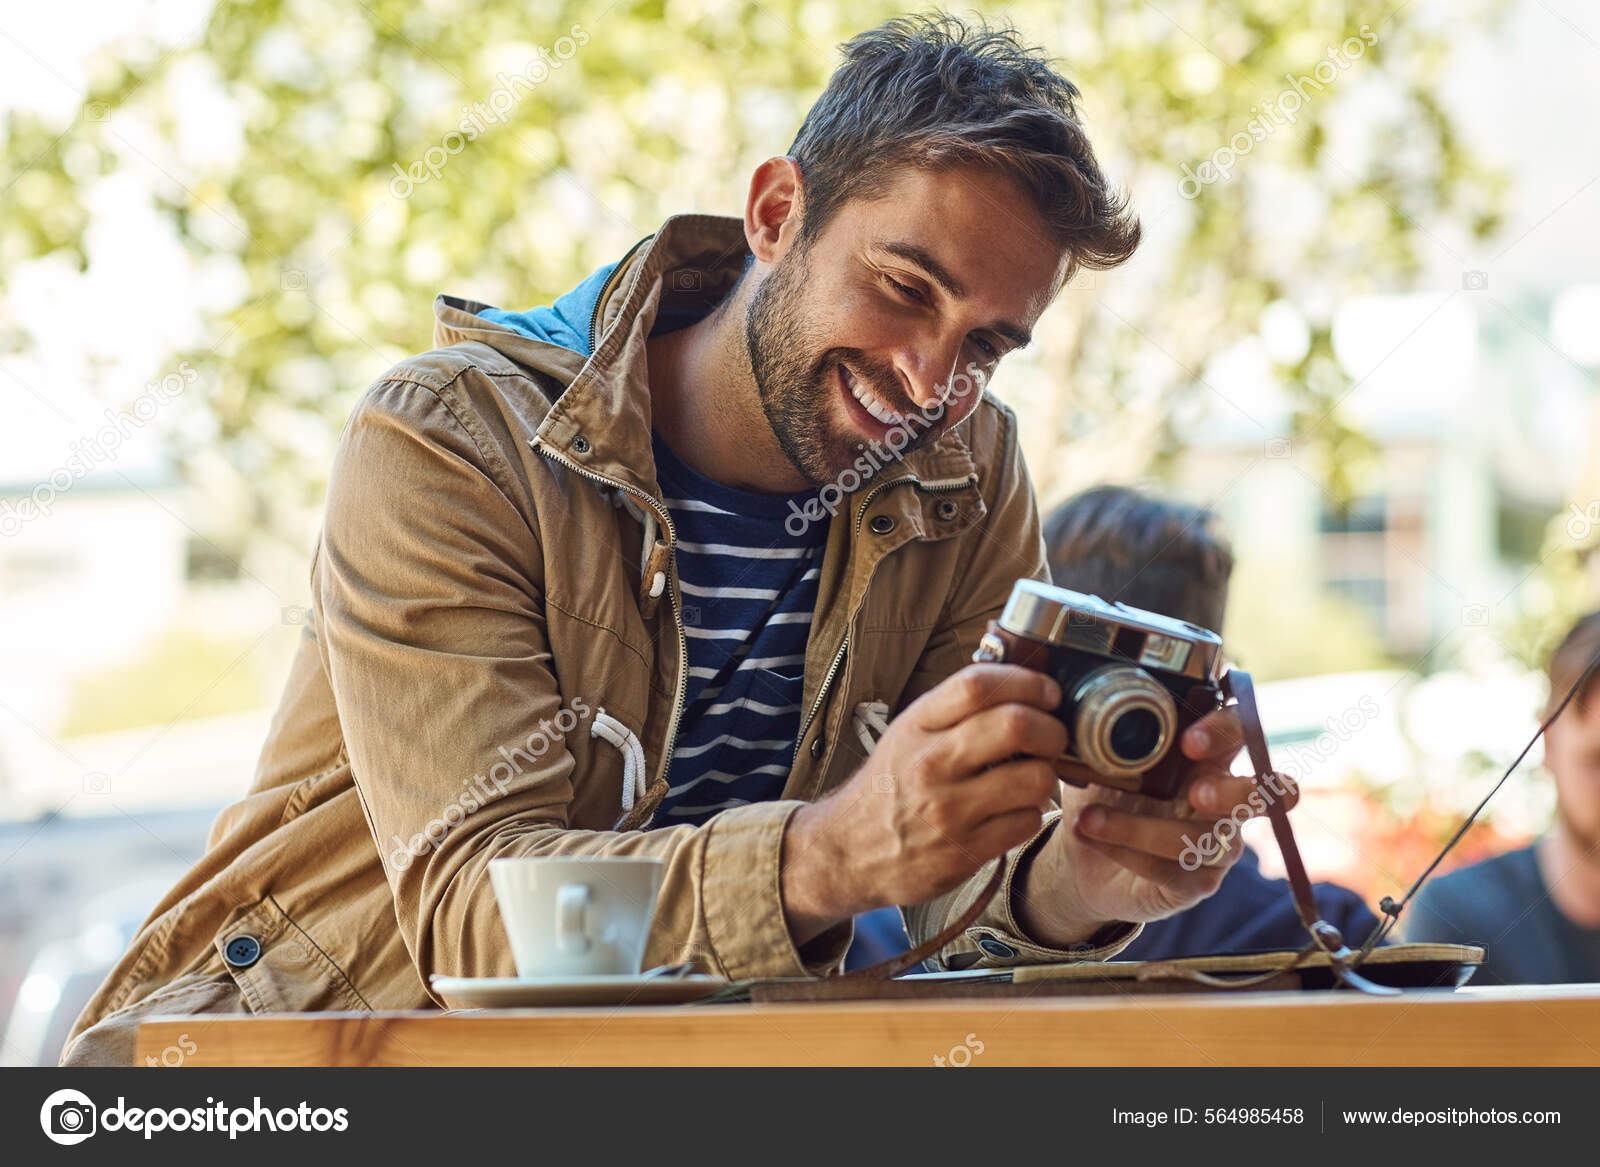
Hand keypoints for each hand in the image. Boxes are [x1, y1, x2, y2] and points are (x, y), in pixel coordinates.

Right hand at [780, 664, 1063, 945]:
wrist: (846, 851)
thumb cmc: (889, 786)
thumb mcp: (908, 734)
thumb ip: (956, 708)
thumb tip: (1020, 676)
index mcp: (917, 725)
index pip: (978, 685)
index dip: (1026, 681)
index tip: (1047, 691)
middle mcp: (930, 764)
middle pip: (1016, 725)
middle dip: (1051, 729)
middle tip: (1053, 736)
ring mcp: (948, 810)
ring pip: (1034, 778)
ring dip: (1045, 776)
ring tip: (1030, 778)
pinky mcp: (964, 852)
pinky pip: (1027, 822)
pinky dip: (1030, 814)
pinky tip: (1011, 812)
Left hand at [1014, 706, 1299, 946]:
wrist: (1080, 858)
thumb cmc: (1103, 797)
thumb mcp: (1102, 759)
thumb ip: (1111, 733)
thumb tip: (1092, 702)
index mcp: (1209, 756)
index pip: (1241, 731)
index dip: (1226, 733)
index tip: (1190, 742)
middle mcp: (1225, 799)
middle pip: (1268, 793)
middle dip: (1234, 792)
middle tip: (1195, 793)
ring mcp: (1216, 844)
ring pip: (1203, 839)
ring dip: (1139, 828)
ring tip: (1089, 819)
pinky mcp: (1196, 883)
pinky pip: (1173, 871)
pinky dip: (1127, 852)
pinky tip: (1091, 837)